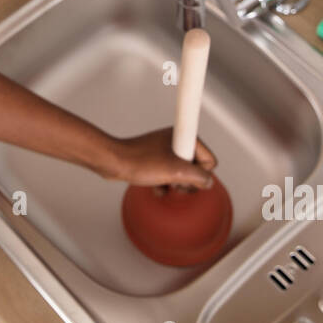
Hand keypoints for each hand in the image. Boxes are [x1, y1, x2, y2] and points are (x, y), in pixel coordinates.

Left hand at [102, 127, 216, 189]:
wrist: (114, 163)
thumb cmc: (139, 161)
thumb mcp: (176, 171)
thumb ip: (199, 177)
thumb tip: (208, 182)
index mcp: (183, 137)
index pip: (209, 160)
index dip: (199, 173)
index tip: (185, 173)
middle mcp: (176, 141)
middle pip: (196, 169)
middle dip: (186, 181)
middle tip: (173, 180)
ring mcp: (166, 150)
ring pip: (182, 175)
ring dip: (174, 184)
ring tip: (162, 182)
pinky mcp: (156, 160)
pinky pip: (169, 176)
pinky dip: (164, 184)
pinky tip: (155, 185)